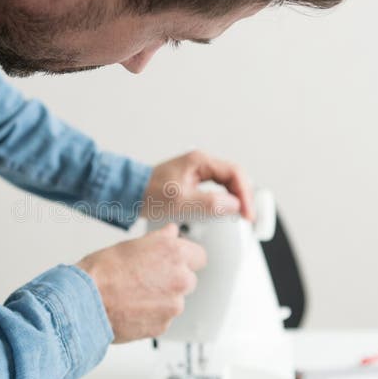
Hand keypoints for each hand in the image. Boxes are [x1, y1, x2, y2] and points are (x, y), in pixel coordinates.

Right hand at [76, 224, 206, 342]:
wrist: (85, 302)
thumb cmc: (101, 272)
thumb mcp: (131, 245)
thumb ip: (159, 241)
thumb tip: (172, 233)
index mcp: (174, 253)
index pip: (199, 256)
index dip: (185, 258)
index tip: (177, 262)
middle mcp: (180, 279)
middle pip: (187, 280)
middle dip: (172, 281)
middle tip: (146, 280)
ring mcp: (173, 305)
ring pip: (174, 302)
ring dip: (160, 300)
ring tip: (133, 295)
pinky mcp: (163, 326)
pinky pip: (162, 319)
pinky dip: (151, 316)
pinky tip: (131, 308)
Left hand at [140, 150, 254, 221]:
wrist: (129, 193)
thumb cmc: (148, 193)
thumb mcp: (180, 200)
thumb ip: (209, 203)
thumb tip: (234, 205)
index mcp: (200, 161)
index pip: (235, 173)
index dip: (245, 194)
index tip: (247, 213)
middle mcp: (201, 163)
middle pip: (234, 177)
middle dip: (244, 196)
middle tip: (248, 217)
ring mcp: (197, 171)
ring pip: (227, 183)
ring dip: (236, 198)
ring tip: (242, 215)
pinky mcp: (193, 181)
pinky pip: (217, 188)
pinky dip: (225, 200)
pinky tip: (227, 211)